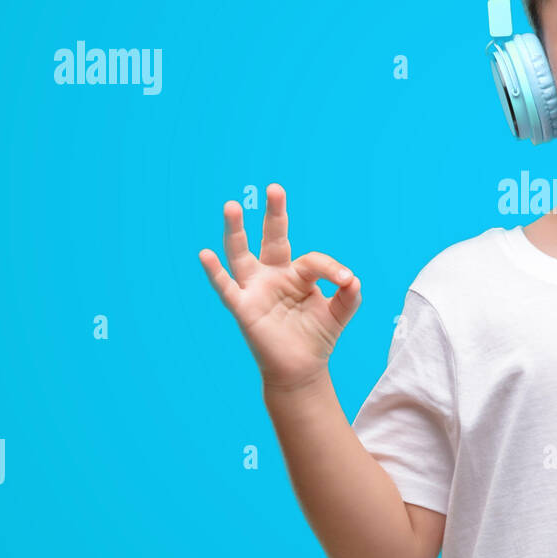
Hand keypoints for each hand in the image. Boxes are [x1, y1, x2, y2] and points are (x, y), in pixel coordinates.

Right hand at [199, 183, 361, 391]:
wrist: (300, 369)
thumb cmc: (316, 337)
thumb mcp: (339, 314)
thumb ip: (349, 296)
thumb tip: (352, 278)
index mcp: (297, 274)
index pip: (312, 260)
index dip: (330, 268)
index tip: (346, 280)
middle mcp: (273, 275)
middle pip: (272, 238)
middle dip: (274, 214)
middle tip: (275, 188)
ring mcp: (255, 289)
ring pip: (241, 254)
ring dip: (236, 231)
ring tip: (232, 206)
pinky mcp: (243, 308)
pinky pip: (226, 287)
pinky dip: (214, 272)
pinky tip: (205, 254)